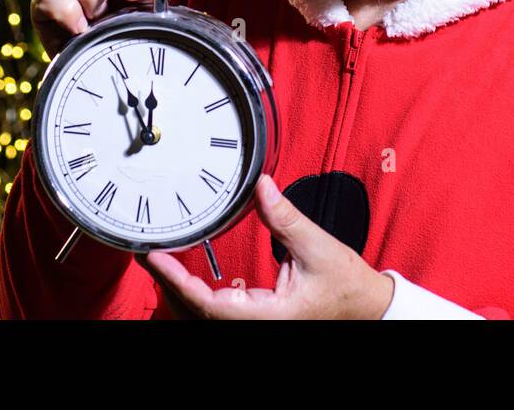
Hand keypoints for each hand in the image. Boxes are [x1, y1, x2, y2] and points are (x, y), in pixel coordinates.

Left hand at [137, 175, 395, 319]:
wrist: (365, 308)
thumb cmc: (346, 285)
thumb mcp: (318, 247)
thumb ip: (285, 218)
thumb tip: (261, 187)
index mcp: (267, 315)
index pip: (209, 304)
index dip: (177, 281)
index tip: (156, 257)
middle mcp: (255, 325)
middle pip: (195, 314)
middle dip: (168, 284)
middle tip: (148, 252)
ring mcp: (253, 326)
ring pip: (201, 318)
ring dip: (178, 292)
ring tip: (160, 261)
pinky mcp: (254, 320)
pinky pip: (214, 314)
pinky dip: (194, 297)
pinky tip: (184, 277)